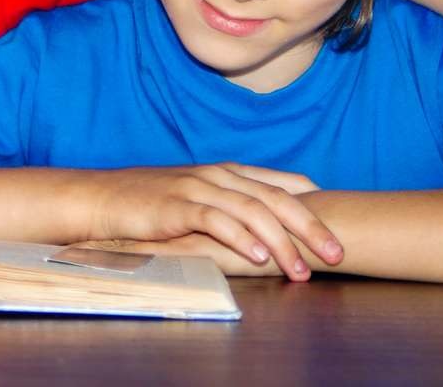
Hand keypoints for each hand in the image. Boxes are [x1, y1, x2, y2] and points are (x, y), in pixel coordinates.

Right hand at [87, 163, 341, 281]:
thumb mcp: (197, 199)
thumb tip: (267, 232)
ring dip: (282, 242)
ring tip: (301, 270)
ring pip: (252, 210)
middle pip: (276, 198)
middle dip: (311, 226)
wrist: (102, 199)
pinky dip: (241, 238)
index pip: (282, 183)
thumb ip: (230, 207)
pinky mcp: (177, 206)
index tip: (339, 229)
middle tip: (336, 254)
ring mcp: (198, 187)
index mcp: (228, 172)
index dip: (313, 206)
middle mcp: (218, 175)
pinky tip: (258, 257)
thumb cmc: (151, 204)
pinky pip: (217, 220)